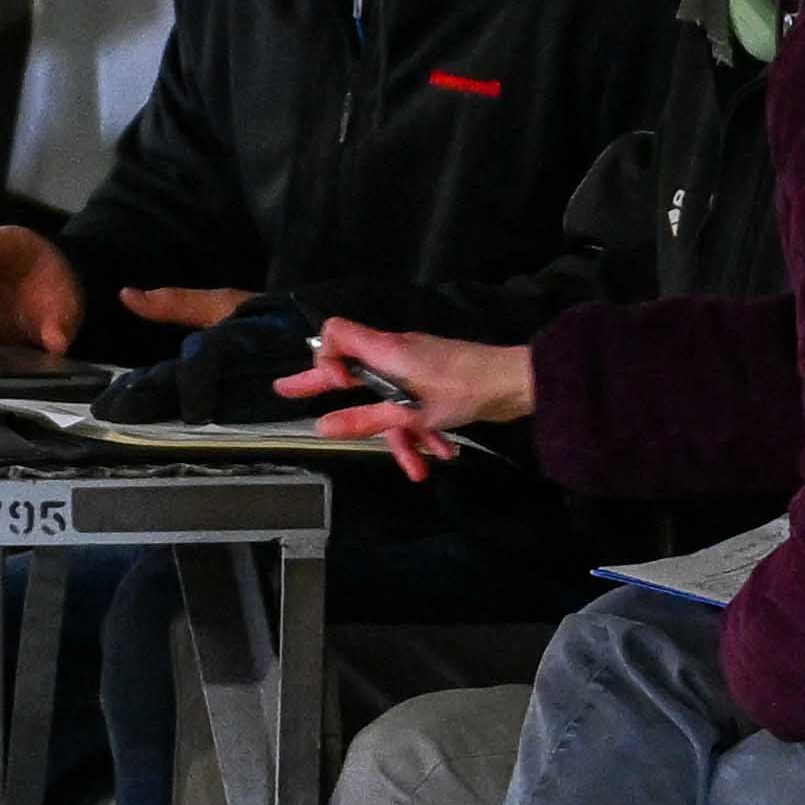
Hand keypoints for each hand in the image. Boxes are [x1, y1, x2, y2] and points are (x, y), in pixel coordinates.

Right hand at [293, 316, 536, 481]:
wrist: (518, 384)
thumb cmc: (463, 390)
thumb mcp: (410, 413)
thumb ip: (365, 420)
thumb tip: (320, 428)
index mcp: (385, 351)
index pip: (336, 336)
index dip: (323, 359)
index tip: (324, 388)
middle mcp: (397, 355)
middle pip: (353, 370)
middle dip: (328, 390)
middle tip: (286, 394)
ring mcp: (417, 369)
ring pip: (391, 402)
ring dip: (402, 437)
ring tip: (416, 468)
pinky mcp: (437, 384)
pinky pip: (417, 408)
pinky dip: (424, 432)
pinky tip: (439, 455)